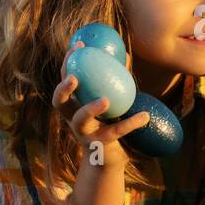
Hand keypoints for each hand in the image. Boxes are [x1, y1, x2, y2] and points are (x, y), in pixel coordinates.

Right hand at [54, 40, 149, 167]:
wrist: (109, 158)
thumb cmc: (109, 122)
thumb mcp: (110, 99)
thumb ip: (114, 79)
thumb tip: (125, 54)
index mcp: (74, 103)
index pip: (65, 79)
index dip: (68, 63)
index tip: (78, 46)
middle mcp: (73, 118)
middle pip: (60, 102)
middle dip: (63, 88)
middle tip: (74, 77)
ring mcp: (84, 133)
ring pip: (80, 120)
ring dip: (90, 109)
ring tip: (105, 100)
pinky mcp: (99, 145)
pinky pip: (115, 132)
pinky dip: (131, 123)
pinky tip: (145, 116)